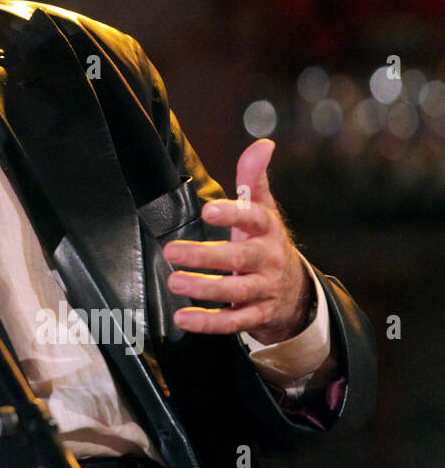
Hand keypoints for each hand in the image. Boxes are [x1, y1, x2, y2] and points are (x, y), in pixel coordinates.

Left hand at [162, 139, 314, 344]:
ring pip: (237, 292)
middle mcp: (268, 260)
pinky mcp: (257, 316)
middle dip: (207, 257)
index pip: (254, 218)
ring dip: (205, 289)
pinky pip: (234, 322)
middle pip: (240, 259)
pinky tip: (184, 319)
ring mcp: (264, 290)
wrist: (295, 290)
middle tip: (172, 252)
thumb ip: (253, 178)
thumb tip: (263, 144)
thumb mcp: (263, 209)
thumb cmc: (265, 242)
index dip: (233, 213)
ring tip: (176, 283)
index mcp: (267, 230)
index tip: (208, 209)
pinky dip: (210, 323)